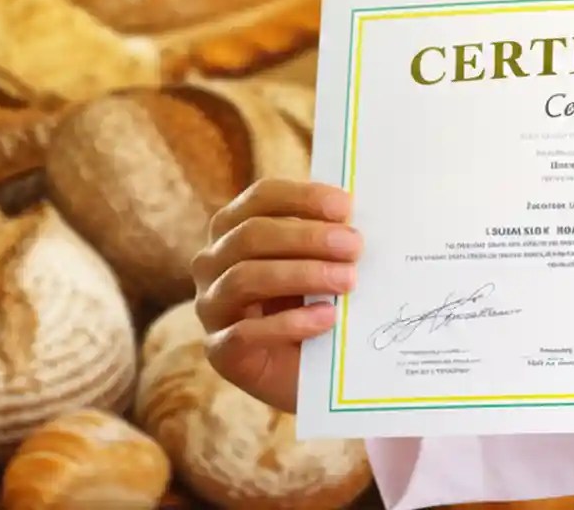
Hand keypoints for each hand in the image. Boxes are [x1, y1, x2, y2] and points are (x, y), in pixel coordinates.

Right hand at [190, 179, 360, 412]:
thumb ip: (334, 239)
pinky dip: (289, 323)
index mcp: (236, 228)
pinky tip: (327, 318)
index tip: (345, 206)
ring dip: (301, 274)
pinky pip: (243, 333)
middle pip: (252, 235)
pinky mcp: (220, 351)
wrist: (317, 375)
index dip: (302, 197)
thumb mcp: (327, 265)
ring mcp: (212, 306)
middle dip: (307, 237)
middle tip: (354, 246)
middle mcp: (214, 262)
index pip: (261, 198)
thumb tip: (361, 214)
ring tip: (348, 281)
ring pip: (244, 277)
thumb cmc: (321, 304)